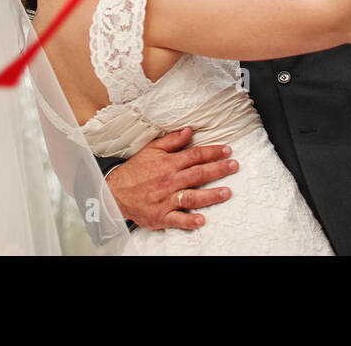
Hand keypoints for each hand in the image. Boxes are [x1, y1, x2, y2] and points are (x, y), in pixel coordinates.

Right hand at [104, 127, 237, 229]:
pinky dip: (189, 221)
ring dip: (211, 195)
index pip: (194, 155)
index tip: (227, 150)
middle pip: (198, 174)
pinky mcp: (161, 216)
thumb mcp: (151, 150)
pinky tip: (201, 220)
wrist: (115, 193)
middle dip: (219, 170)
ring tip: (227, 192)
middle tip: (234, 166)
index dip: (212, 152)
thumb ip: (172, 141)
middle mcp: (169, 181)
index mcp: (168, 163)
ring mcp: (166, 200)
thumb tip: (189, 130)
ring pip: (192, 197)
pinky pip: (177, 220)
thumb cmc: (135, 171)